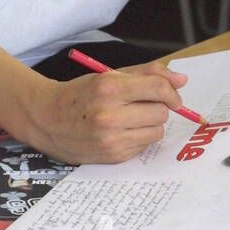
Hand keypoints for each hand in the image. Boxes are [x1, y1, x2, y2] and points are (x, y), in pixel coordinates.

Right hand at [27, 59, 189, 164]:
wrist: (47, 119)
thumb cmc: (80, 95)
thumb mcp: (109, 76)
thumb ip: (147, 74)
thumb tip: (182, 79)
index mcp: (108, 88)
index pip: (158, 88)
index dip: (171, 91)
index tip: (171, 94)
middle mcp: (109, 115)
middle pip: (161, 112)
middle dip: (157, 106)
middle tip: (141, 104)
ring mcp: (110, 139)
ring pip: (157, 131)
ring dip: (151, 123)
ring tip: (131, 118)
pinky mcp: (113, 156)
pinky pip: (145, 145)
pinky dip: (140, 137)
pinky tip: (122, 131)